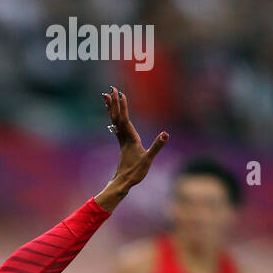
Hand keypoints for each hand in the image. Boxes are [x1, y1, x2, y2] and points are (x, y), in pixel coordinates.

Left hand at [94, 87, 167, 211]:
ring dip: (112, 108)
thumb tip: (165, 134)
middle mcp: (124, 138)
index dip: (122, 107)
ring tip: (106, 97)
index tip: (120, 94)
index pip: (125, 119)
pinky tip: (113, 115)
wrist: (123, 183)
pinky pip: (117, 127)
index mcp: (130, 139)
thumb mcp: (148, 159)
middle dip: (114, 103)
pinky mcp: (122, 144)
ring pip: (115, 121)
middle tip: (110, 90)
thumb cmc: (135, 172)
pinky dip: (115, 118)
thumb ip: (157, 146)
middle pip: (116, 117)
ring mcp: (122, 141)